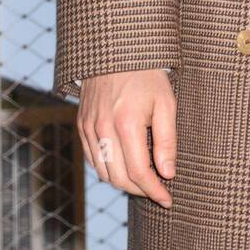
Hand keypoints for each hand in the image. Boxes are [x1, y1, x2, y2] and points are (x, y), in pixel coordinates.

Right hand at [77, 69, 176, 206]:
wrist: (116, 50)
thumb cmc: (147, 75)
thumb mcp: (166, 102)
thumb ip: (167, 140)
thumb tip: (168, 173)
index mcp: (126, 123)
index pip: (139, 172)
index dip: (155, 190)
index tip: (168, 199)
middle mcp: (103, 128)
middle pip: (119, 178)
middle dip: (141, 190)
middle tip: (159, 191)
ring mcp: (89, 128)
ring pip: (104, 173)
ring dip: (124, 183)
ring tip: (144, 180)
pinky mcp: (81, 125)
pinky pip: (93, 159)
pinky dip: (109, 169)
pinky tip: (125, 165)